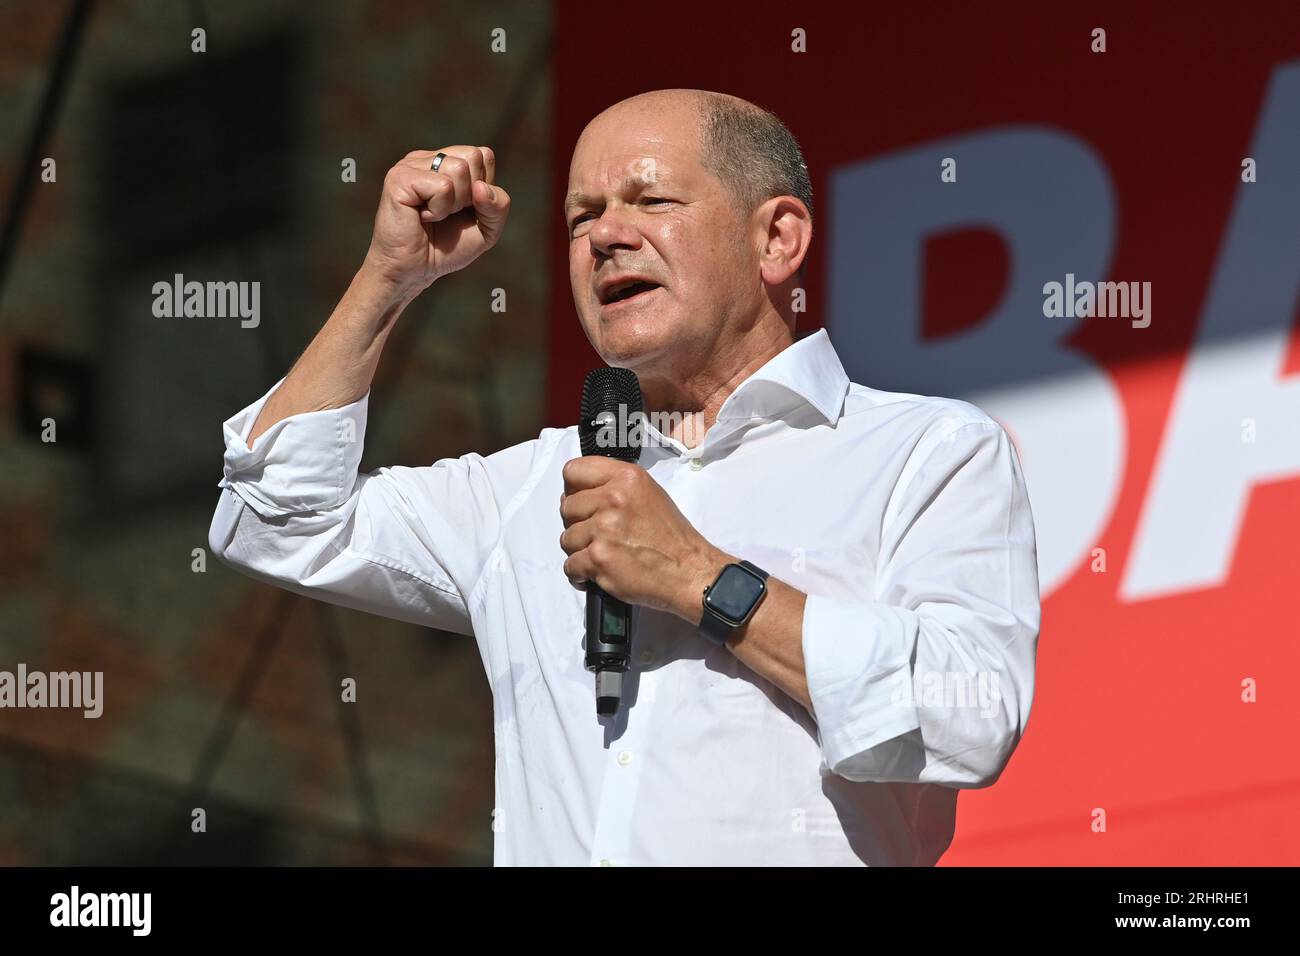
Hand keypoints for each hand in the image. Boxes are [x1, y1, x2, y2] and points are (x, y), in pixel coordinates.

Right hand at [363, 145, 510, 295]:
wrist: (413, 271)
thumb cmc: (445, 249)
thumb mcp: (486, 228)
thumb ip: (498, 205)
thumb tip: (480, 187)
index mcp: (446, 162)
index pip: (484, 155)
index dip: (484, 188)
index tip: (463, 209)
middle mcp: (428, 158)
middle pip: (474, 156)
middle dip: (469, 195)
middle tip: (446, 213)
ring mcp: (411, 164)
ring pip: (459, 169)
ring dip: (452, 204)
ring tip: (432, 216)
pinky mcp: (399, 177)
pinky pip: (442, 187)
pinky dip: (438, 210)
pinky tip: (420, 217)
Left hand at [559, 457, 728, 621]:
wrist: (688, 571)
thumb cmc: (672, 537)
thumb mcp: (649, 493)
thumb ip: (615, 485)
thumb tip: (583, 493)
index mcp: (626, 478)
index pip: (573, 471)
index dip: (572, 489)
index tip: (580, 500)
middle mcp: (613, 499)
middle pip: (566, 507)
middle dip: (578, 523)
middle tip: (598, 533)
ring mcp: (603, 529)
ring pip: (566, 538)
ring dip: (580, 550)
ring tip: (603, 553)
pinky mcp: (599, 558)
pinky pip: (570, 565)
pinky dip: (580, 573)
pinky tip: (597, 571)